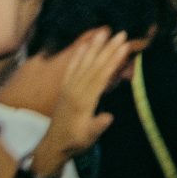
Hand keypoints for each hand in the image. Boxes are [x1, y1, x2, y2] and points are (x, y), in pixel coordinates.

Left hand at [38, 28, 132, 168]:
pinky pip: (71, 68)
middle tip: (120, 33)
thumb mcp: (88, 138)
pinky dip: (77, 56)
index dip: (112, 60)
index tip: (124, 47)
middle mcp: (75, 90)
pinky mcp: (64, 88)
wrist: (52, 145)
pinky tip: (84, 46)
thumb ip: (97, 126)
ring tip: (103, 31)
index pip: (100, 76)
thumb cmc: (75, 141)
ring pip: (83, 64)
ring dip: (94, 47)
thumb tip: (108, 116)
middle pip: (94, 66)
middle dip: (108, 49)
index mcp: (83, 101)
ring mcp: (68, 88)